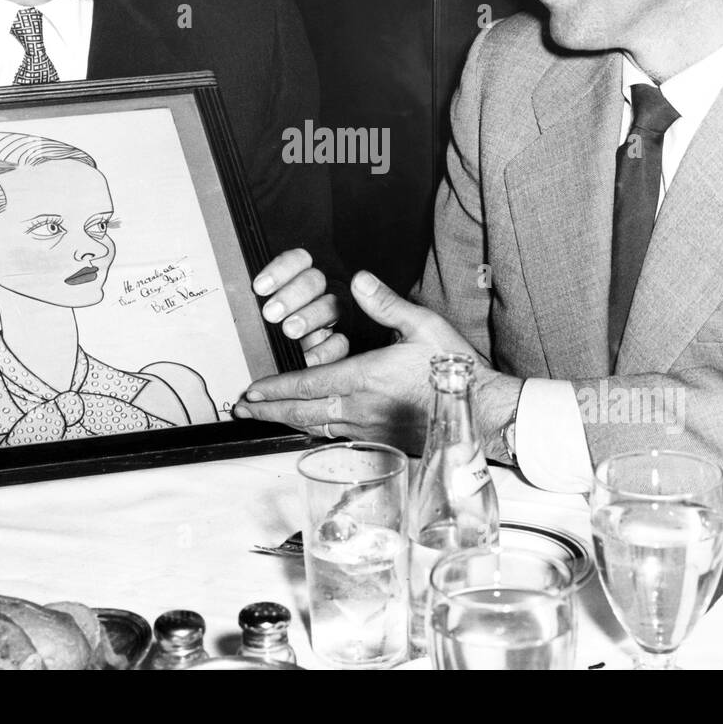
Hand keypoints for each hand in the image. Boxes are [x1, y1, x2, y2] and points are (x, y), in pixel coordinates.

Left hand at [236, 270, 519, 454]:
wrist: (481, 411)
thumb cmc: (455, 368)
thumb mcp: (423, 326)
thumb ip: (386, 304)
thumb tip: (359, 280)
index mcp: (365, 378)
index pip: (307, 384)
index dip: (275, 389)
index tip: (250, 390)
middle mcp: (361, 408)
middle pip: (302, 412)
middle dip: (269, 410)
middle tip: (241, 408)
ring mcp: (370, 429)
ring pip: (316, 428)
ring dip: (287, 422)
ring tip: (265, 417)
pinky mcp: (384, 443)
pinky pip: (338, 438)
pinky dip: (315, 432)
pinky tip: (308, 429)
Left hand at [253, 247, 347, 366]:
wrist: (273, 364)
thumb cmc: (259, 331)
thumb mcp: (254, 311)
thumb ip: (251, 301)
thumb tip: (234, 293)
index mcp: (298, 275)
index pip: (298, 259)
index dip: (281, 270)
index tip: (260, 287)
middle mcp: (318, 291)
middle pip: (314, 280)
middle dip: (292, 295)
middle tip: (271, 313)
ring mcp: (331, 315)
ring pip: (331, 305)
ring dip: (310, 317)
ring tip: (289, 331)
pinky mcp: (337, 342)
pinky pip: (340, 342)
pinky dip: (325, 349)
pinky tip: (308, 357)